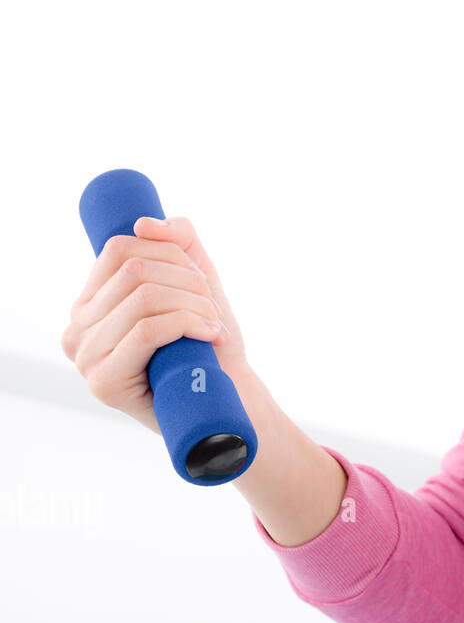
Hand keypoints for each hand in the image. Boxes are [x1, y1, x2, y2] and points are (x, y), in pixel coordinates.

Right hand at [62, 214, 254, 435]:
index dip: (171, 255)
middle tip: (213, 310)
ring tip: (213, 325)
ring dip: (194, 305)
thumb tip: (145, 223)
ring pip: (143, 297)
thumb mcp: (197, 285)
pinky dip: (189, 324)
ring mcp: (86, 358)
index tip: (200, 282)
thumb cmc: (208, 345)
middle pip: (135, 272)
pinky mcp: (104, 383)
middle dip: (189, 282)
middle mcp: (77, 328)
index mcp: (90, 303)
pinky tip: (211, 336)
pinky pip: (147, 330)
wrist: (226, 399)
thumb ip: (179, 244)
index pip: (120, 250)